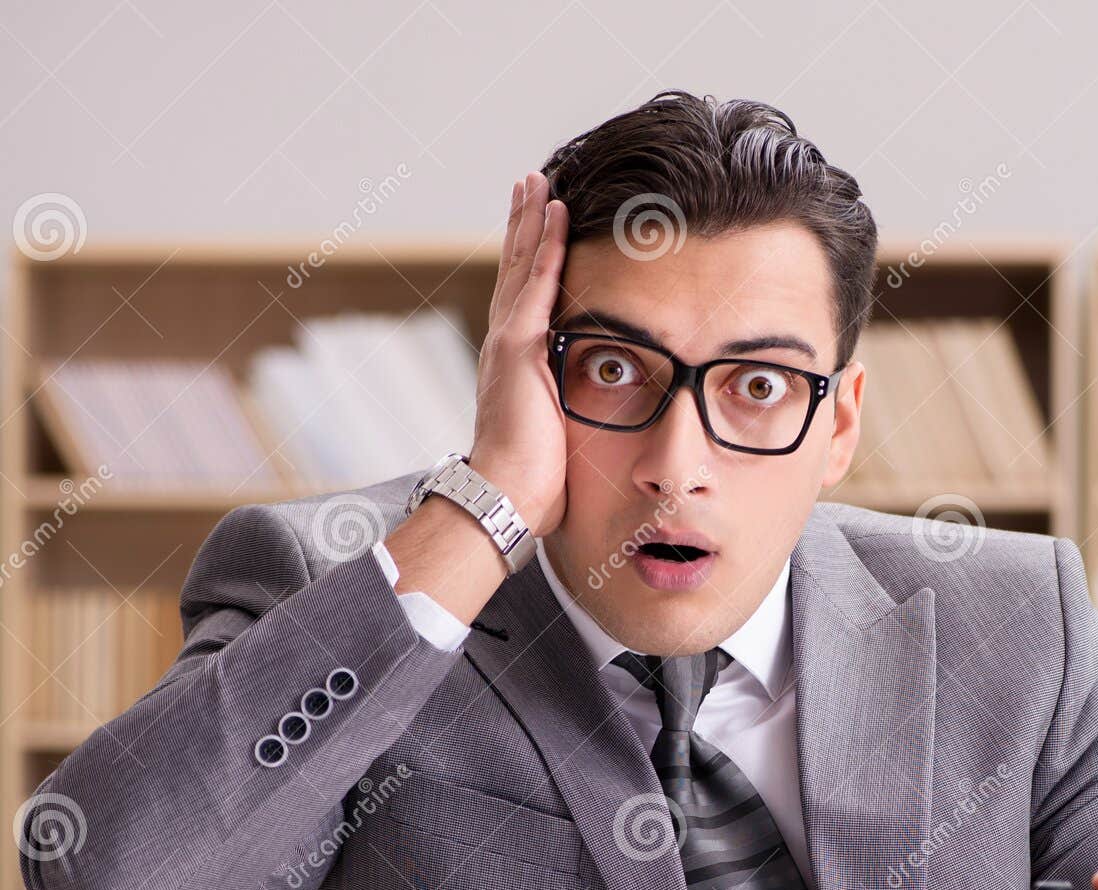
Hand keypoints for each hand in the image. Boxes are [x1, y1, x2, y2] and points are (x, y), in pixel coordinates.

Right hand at [470, 170, 570, 537]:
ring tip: (537, 180)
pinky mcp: (519, 347)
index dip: (528, 261)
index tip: (537, 227)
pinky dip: (545, 245)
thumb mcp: (555, 438)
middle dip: (522, 226)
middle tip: (529, 184)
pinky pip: (536, 283)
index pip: (521, 300)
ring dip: (531, 220)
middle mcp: (503, 346)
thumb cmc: (533, 485)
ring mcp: (508, 343)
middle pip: (513, 271)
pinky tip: (554, 211)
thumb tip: (590, 419)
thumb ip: (567, 415)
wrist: (505, 497)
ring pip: (521, 266)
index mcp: (512, 367)